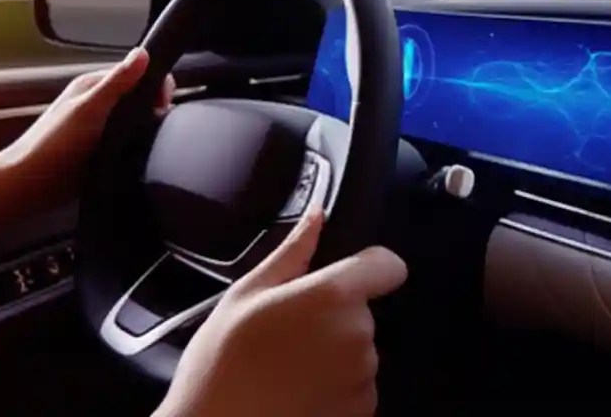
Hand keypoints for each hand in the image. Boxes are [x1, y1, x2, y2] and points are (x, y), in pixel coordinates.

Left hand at [0, 47, 173, 228]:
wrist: (30, 186)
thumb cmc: (52, 144)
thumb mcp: (89, 108)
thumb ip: (118, 81)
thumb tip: (144, 53)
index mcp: (94, 86)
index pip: (138, 74)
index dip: (156, 86)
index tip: (161, 106)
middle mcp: (99, 103)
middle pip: (141, 98)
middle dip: (154, 109)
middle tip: (155, 127)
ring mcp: (102, 128)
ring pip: (139, 121)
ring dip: (149, 130)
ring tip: (149, 143)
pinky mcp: (104, 150)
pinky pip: (133, 143)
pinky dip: (141, 146)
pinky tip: (141, 155)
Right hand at [155, 198, 407, 416]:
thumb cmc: (222, 359)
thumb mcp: (247, 295)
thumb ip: (293, 251)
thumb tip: (318, 214)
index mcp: (334, 295)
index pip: (387, 265)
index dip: (371, 267)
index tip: (344, 279)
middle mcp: (359, 333)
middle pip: (364, 311)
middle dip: (336, 317)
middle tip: (289, 334)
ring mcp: (364, 376)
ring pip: (359, 349)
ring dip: (335, 354)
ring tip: (289, 367)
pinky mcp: (362, 409)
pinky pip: (358, 385)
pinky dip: (337, 386)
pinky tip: (299, 391)